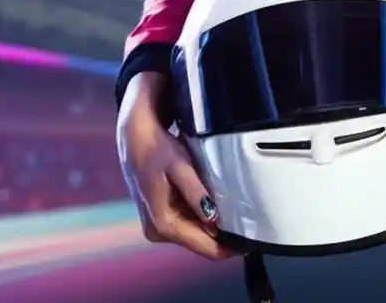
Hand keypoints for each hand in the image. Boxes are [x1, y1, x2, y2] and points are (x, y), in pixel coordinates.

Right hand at [116, 72, 235, 260]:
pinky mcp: (160, 217)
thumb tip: (211, 217)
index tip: (251, 241)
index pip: (205, 248)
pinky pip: (189, 223)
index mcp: (164, 224)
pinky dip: (203, 216)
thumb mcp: (179, 167)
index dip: (229, 248)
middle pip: (201, 242)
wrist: (134, 137)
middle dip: (224, 235)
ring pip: (196, 233)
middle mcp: (159, 231)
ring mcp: (158, 226)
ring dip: (214, 225)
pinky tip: (215, 202)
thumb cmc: (157, 149)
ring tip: (236, 209)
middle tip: (249, 220)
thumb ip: (195, 193)